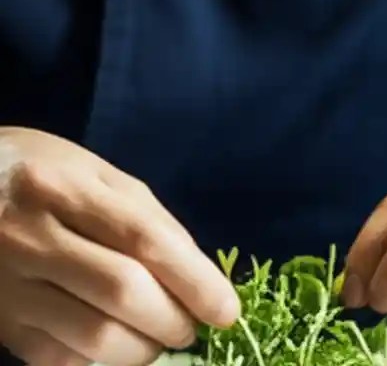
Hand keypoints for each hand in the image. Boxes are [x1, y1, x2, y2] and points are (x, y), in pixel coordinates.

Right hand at [0, 127, 240, 365]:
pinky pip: (57, 357)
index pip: (146, 241)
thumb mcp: (97, 176)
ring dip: (142, 349)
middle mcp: (29, 235)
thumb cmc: (42, 177)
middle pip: (122, 292)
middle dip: (172, 320)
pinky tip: (113, 343)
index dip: (196, 282)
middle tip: (191, 328)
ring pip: (92, 336)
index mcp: (66, 188)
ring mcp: (7, 284)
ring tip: (157, 340)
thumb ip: (148, 221)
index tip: (226, 311)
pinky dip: (98, 360)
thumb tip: (199, 276)